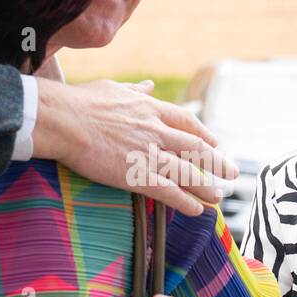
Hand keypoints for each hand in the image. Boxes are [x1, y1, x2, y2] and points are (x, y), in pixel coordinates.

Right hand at [32, 78, 237, 217]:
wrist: (64, 120)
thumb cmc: (81, 102)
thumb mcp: (113, 88)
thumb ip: (135, 90)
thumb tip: (148, 85)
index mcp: (151, 109)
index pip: (186, 122)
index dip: (204, 134)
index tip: (215, 143)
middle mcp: (156, 130)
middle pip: (195, 149)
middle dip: (216, 162)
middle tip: (232, 173)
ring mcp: (148, 153)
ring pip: (186, 172)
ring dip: (205, 186)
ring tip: (218, 197)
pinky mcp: (136, 175)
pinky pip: (168, 191)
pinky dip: (185, 202)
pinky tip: (196, 211)